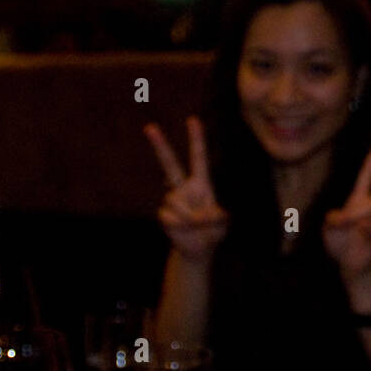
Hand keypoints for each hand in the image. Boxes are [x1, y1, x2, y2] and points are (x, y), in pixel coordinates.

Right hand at [144, 116, 228, 261]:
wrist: (198, 249)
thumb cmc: (213, 232)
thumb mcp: (221, 223)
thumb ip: (214, 217)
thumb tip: (195, 214)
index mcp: (201, 183)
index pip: (198, 157)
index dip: (196, 139)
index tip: (193, 120)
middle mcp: (183, 188)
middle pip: (169, 164)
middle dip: (159, 146)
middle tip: (149, 127)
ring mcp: (171, 200)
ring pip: (175, 200)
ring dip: (189, 215)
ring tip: (196, 225)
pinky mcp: (163, 214)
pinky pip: (170, 216)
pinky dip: (181, 225)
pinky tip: (184, 230)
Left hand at [323, 136, 370, 282]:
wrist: (349, 268)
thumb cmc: (338, 244)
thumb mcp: (328, 229)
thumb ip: (333, 220)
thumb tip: (347, 217)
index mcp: (358, 200)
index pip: (367, 174)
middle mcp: (370, 209)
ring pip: (369, 219)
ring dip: (352, 226)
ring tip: (345, 233)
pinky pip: (369, 234)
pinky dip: (356, 239)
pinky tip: (355, 243)